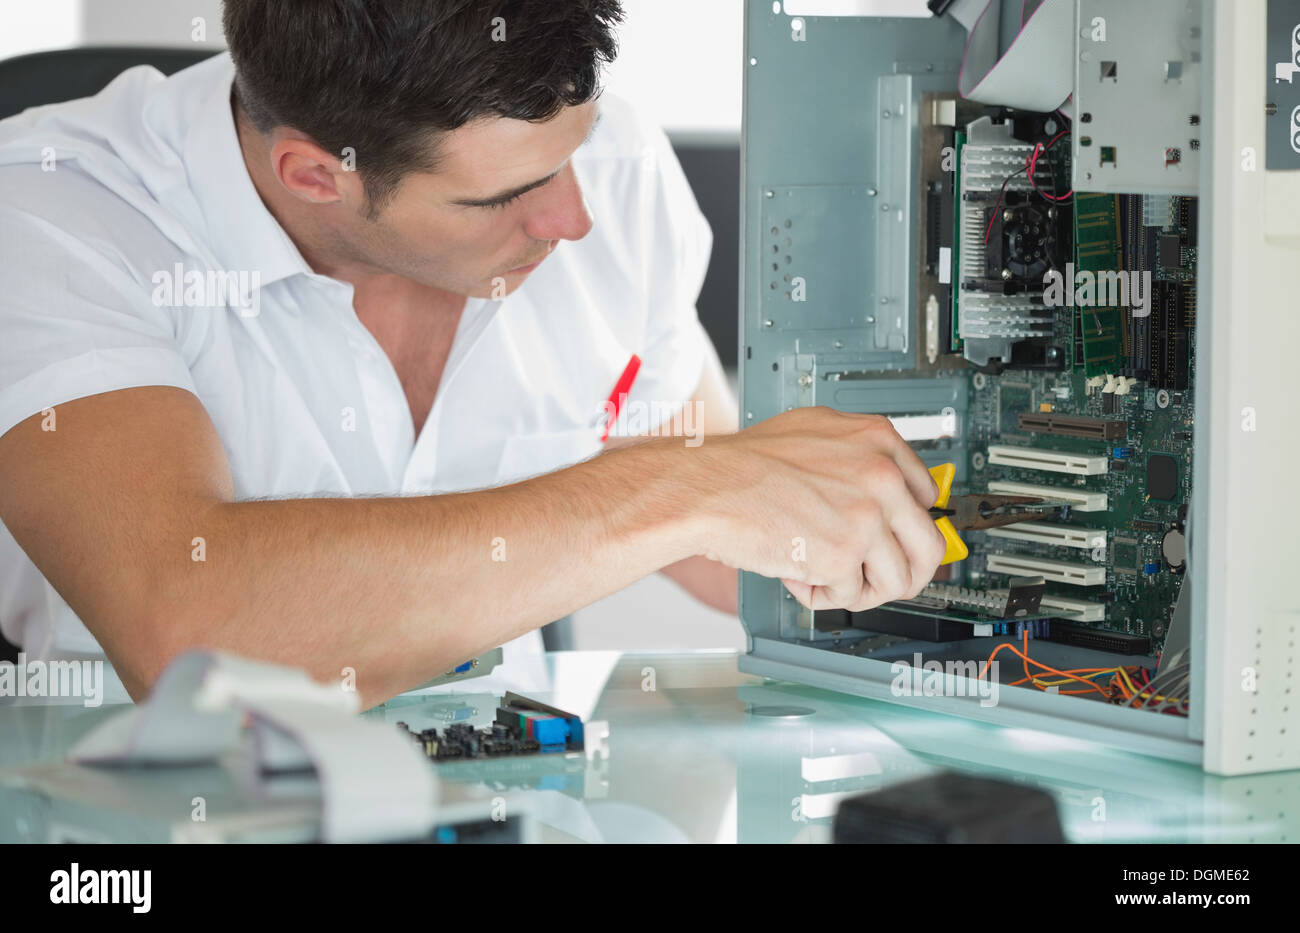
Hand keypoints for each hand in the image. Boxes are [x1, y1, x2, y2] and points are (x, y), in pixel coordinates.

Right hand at [689, 407, 944, 612]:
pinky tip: (798, 575)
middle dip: (903, 572)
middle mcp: (881, 476)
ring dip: (862, 589)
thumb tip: (887, 491)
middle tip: (878, 579)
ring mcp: (866, 516)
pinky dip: (822, 595)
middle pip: (929, 545)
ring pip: (898, 579)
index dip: (905, 527)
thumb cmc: (745, 462)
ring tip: (828, 578)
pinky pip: (851, 596)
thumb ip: (858, 457)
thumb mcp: (816, 432)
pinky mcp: (843, 555)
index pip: (927, 496)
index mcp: (878, 440)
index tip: (894, 541)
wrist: (708, 486)